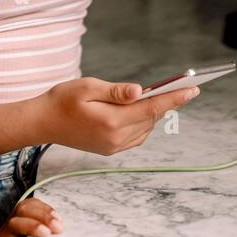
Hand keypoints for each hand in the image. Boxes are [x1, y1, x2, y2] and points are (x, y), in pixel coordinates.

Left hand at [0, 198, 73, 236]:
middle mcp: (4, 230)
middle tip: (58, 228)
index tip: (46, 234)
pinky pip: (33, 211)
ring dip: (46, 211)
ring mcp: (11, 227)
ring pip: (28, 206)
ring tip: (59, 223)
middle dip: (42, 215)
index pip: (13, 225)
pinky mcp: (20, 229)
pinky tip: (56, 221)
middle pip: (22, 209)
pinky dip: (46, 212)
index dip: (31, 226)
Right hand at [32, 77, 199, 155]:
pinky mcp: (110, 149)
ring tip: (162, 96)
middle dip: (167, 103)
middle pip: (151, 119)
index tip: (194, 89)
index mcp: (111, 121)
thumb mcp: (88, 87)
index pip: (152, 108)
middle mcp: (115, 138)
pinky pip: (136, 136)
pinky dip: (143, 123)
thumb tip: (141, 91)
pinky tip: (141, 110)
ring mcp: (113, 147)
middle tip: (182, 87)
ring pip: (146, 129)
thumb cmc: (62, 100)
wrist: (42, 122)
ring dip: (154, 113)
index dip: (175, 98)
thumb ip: (116, 91)